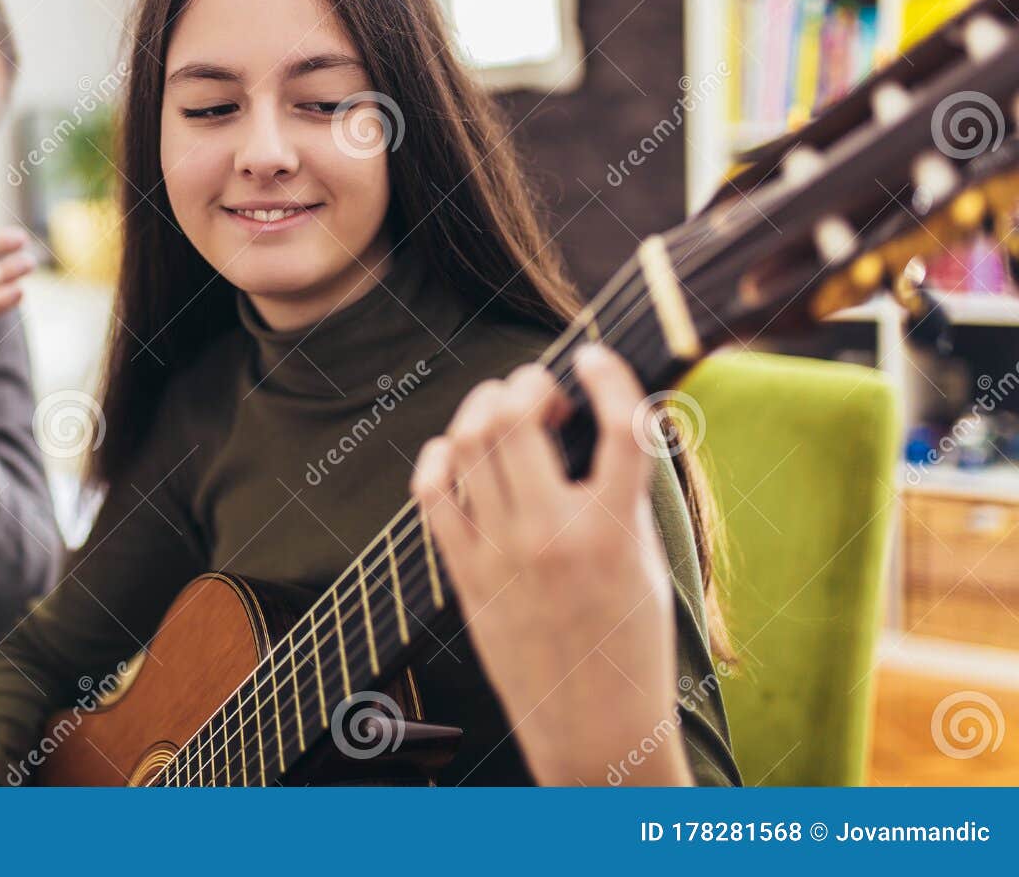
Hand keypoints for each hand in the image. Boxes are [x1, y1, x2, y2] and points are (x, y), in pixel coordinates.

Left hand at [409, 344, 689, 785]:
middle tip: (540, 391)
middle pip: (516, 419)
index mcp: (615, 531)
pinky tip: (457, 453)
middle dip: (526, 383)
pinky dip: (440, 457)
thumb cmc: (632, 645)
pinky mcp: (465, 573)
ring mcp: (501, 553)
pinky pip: (432, 493)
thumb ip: (625, 493)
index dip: (607, 374)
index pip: (620, 427)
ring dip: (484, 409)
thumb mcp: (650, 561)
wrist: (592, 728)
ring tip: (504, 416)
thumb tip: (602, 423)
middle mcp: (552, 535)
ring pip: (470, 444)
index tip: (592, 355)